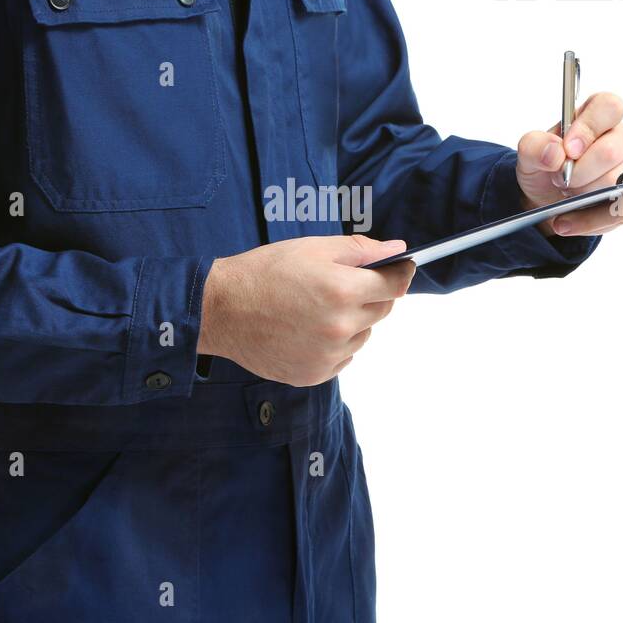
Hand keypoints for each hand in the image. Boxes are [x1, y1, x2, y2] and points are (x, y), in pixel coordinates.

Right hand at [198, 235, 415, 386]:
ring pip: (362, 334)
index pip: (396, 285)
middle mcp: (340, 327)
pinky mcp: (315, 374)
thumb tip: (398, 251)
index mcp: (342, 291)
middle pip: (383, 310)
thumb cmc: (264, 273)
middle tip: (343, 284)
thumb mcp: (313, 247)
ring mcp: (328, 355)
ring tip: (315, 308)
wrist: (221, 310)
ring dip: (352, 321)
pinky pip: (343, 357)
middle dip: (371, 294)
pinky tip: (306, 329)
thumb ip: (361, 250)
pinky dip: (334, 344)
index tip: (401, 267)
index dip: (401, 273)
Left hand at [514, 92, 622, 237]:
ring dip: (582, 195)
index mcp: (597, 116)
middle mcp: (621, 138)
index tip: (568, 150)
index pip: (609, 107)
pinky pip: (619, 211)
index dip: (589, 128)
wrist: (545, 200)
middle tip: (560, 179)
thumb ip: (535, 145)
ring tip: (565, 195)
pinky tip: (567, 221)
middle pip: (612, 150)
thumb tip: (555, 152)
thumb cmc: (545, 167)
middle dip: (578, 172)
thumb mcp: (529, 153)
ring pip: (616, 182)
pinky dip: (587, 220)